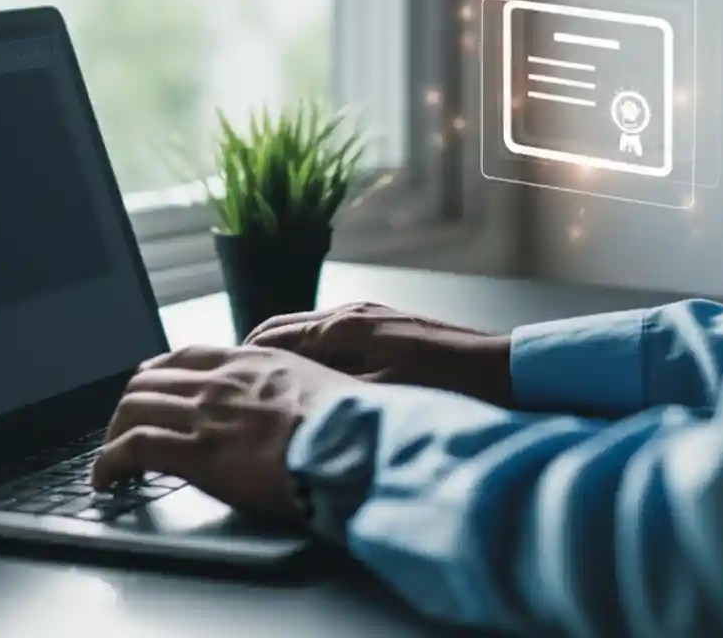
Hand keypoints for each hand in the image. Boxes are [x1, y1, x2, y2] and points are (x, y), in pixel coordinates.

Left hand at [90, 345, 361, 521]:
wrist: (355, 444)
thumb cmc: (354, 426)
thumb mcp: (323, 389)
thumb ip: (295, 392)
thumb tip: (300, 410)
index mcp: (253, 361)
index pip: (186, 356)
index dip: (158, 373)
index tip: (148, 388)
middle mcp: (221, 380)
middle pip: (149, 380)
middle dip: (129, 406)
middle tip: (124, 431)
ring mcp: (206, 413)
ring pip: (132, 409)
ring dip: (114, 435)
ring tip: (112, 461)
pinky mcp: (196, 452)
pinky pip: (133, 449)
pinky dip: (110, 464)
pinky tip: (106, 480)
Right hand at [245, 302, 512, 406]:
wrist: (503, 372)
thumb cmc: (446, 388)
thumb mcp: (379, 400)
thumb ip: (326, 398)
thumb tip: (282, 408)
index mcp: (341, 329)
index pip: (267, 340)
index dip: (238, 365)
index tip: (219, 389)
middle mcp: (349, 314)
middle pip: (279, 331)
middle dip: (251, 359)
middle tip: (232, 391)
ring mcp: (369, 317)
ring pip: (303, 333)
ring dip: (281, 357)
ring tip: (266, 391)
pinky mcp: (386, 326)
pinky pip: (329, 338)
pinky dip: (309, 356)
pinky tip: (314, 384)